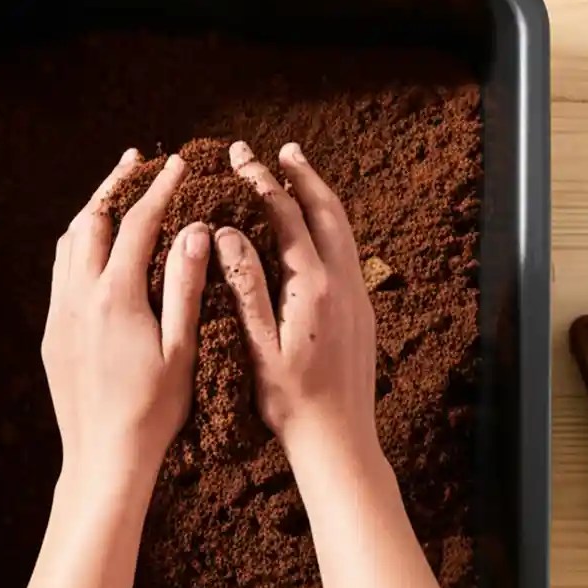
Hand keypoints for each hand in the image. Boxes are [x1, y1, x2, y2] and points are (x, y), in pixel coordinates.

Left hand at [42, 149, 210, 486]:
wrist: (104, 456)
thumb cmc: (154, 409)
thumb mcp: (183, 347)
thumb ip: (186, 284)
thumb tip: (194, 231)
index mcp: (116, 295)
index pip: (138, 223)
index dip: (160, 189)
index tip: (177, 164)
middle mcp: (79, 296)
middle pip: (91, 219)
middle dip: (115, 185)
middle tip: (137, 161)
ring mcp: (61, 313)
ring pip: (68, 243)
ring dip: (91, 211)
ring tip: (114, 193)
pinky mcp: (53, 333)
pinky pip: (61, 272)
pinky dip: (78, 244)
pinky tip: (94, 248)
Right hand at [215, 141, 377, 456]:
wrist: (339, 439)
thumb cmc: (289, 401)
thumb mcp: (255, 345)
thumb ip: (244, 285)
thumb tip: (225, 233)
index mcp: (313, 287)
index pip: (285, 217)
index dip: (260, 182)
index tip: (240, 157)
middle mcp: (343, 282)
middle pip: (325, 210)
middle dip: (301, 175)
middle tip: (280, 148)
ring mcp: (357, 295)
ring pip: (343, 228)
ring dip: (320, 196)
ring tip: (301, 173)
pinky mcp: (362, 309)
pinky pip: (348, 249)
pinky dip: (330, 224)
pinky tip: (316, 228)